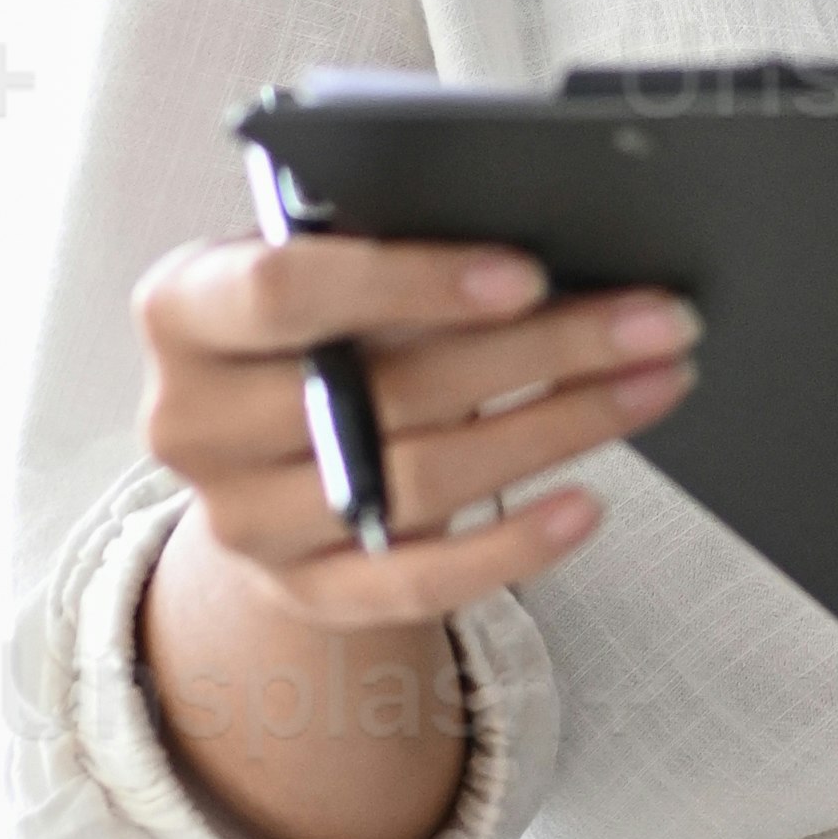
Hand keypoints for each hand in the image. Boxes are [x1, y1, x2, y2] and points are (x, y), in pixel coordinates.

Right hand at [132, 225, 693, 838]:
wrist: (263, 448)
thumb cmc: (316, 322)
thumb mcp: (323, 265)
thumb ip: (389, 246)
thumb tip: (549, 250)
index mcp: (183, 307)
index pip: (284, 289)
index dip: (411, 282)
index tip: (529, 275)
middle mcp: (193, 422)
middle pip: (383, 390)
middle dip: (541, 351)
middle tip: (654, 321)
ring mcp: (242, 520)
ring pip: (418, 479)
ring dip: (557, 428)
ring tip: (652, 384)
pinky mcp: (300, 592)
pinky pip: (414, 583)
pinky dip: (509, 547)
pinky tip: (585, 505)